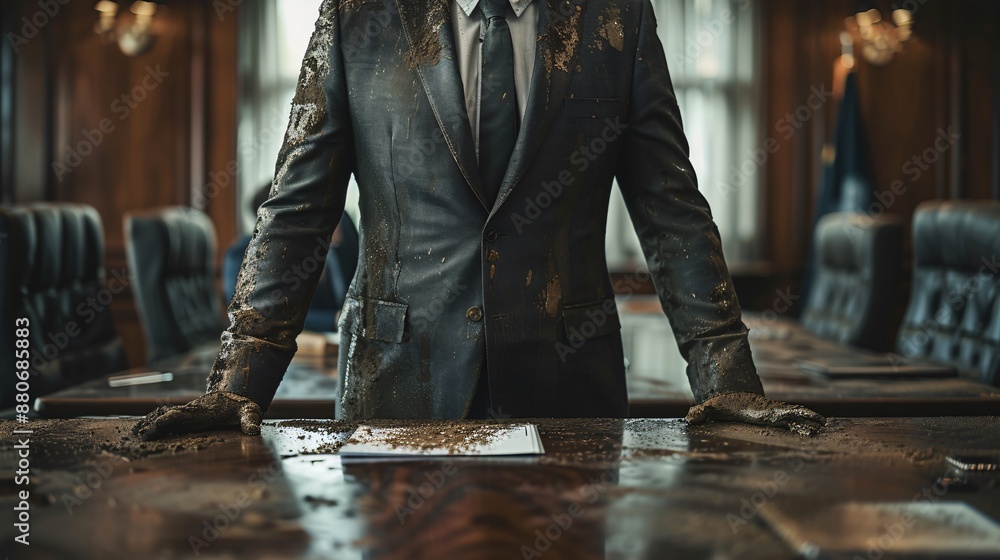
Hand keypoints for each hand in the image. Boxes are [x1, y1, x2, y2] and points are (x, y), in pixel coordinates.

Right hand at [131, 391, 262, 440]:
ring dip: (151, 424)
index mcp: (203, 412)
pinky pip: (168, 419)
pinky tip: (145, 430)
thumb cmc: (243, 406)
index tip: (156, 426)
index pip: (182, 415)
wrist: (237, 395)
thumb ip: (250, 420)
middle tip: (140, 435)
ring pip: (165, 416)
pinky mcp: (187, 417)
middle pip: (168, 416)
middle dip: (154, 424)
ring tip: (137, 435)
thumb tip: (253, 430)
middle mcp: (192, 411)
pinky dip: (155, 423)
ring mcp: (188, 413)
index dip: (168, 420)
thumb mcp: (249, 412)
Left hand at [685, 392, 825, 435]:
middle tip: (823, 425)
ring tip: (822, 428)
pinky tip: (810, 431)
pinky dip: (800, 425)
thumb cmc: (721, 402)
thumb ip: (700, 412)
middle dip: (808, 418)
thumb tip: (689, 418)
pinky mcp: (772, 418)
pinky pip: (789, 422)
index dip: (795, 413)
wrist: (726, 395)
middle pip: (793, 414)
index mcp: (761, 410)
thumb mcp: (710, 407)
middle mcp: (771, 412)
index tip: (808, 415)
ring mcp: (773, 414)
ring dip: (807, 423)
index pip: (781, 411)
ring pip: (794, 418)